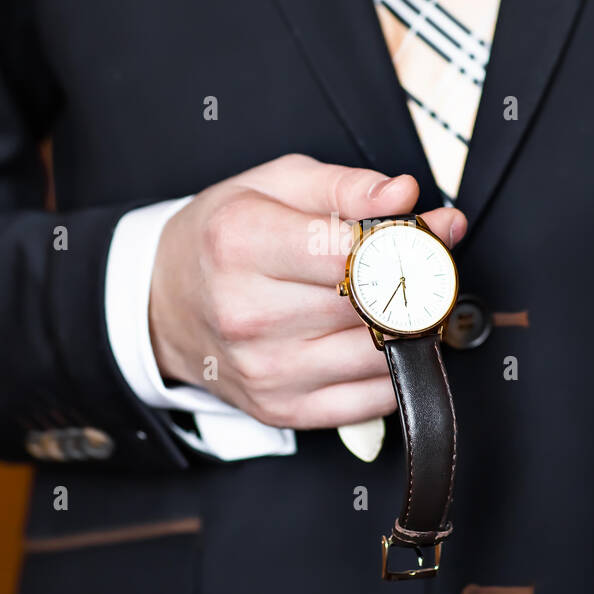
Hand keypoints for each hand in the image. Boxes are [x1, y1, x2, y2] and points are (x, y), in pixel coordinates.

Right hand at [148, 154, 465, 428]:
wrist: (164, 303)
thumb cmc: (223, 238)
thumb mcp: (274, 185)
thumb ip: (347, 186)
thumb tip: (405, 194)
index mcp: (240, 242)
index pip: (349, 250)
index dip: (404, 242)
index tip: (428, 233)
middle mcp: (247, 312)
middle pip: (370, 305)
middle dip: (416, 284)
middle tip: (426, 266)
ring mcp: (265, 368)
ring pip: (379, 355)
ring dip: (410, 330)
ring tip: (402, 302)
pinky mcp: (281, 408)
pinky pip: (371, 401)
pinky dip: (393, 372)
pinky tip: (381, 343)